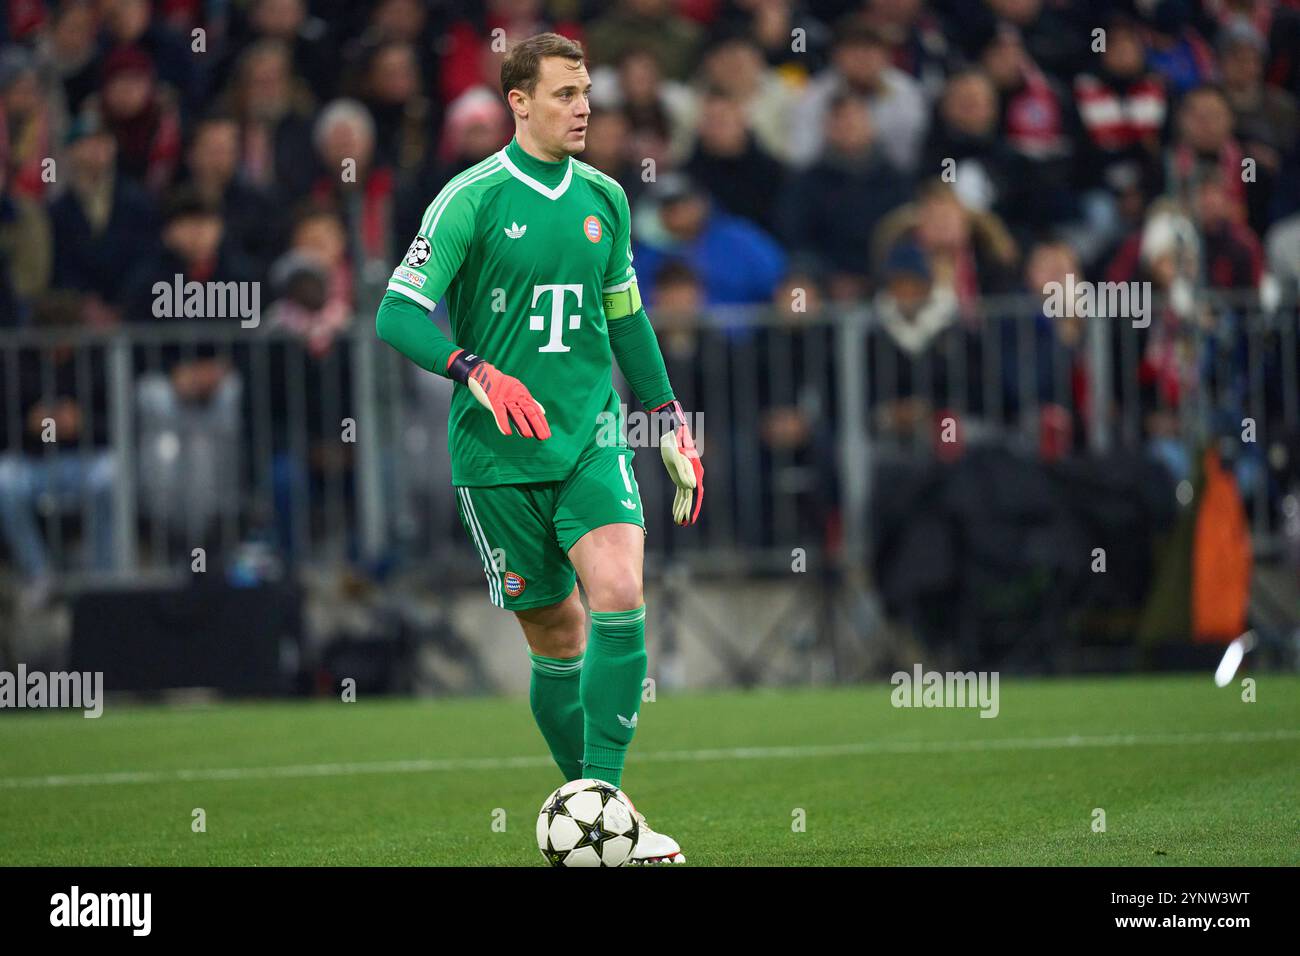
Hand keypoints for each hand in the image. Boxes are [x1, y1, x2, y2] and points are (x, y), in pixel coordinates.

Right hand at [449, 351, 549, 439]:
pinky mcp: (494, 399)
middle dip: (537, 425)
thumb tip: (544, 412)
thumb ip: (531, 402)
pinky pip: (499, 412)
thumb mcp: (519, 392)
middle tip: (543, 437)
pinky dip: (503, 423)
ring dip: (522, 425)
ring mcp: (506, 398)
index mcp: (524, 395)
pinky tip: (507, 432)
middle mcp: (517, 396)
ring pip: (516, 412)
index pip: (536, 410)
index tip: (547, 434)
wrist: (484, 373)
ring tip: (528, 436)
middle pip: (529, 412)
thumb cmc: (503, 386)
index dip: (542, 422)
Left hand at [655, 400, 702, 524]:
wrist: (672, 430)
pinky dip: (678, 501)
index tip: (690, 519)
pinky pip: (680, 491)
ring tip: (679, 521)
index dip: (693, 507)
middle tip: (682, 524)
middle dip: (686, 511)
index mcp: (692, 472)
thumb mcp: (675, 456)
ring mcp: (686, 476)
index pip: (694, 494)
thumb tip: (691, 487)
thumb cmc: (673, 441)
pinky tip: (676, 509)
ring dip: (682, 508)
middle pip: (690, 497)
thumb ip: (683, 471)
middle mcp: (692, 475)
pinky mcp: (680, 474)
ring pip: (685, 496)